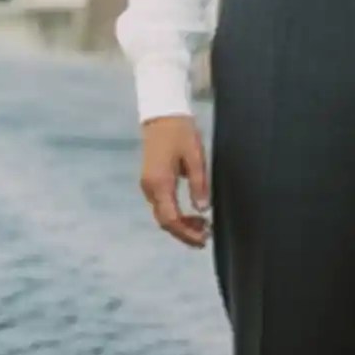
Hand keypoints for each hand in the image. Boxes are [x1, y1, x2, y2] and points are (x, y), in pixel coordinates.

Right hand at [139, 115, 210, 247]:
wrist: (162, 114)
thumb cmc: (181, 132)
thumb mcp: (196, 157)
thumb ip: (199, 184)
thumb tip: (203, 209)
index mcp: (160, 182)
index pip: (171, 219)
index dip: (187, 233)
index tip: (203, 240)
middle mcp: (150, 187)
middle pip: (165, 221)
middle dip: (185, 233)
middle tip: (206, 237)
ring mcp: (148, 185)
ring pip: (162, 214)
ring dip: (181, 224)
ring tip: (204, 226)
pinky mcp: (151, 181)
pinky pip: (162, 205)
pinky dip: (176, 214)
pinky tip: (192, 214)